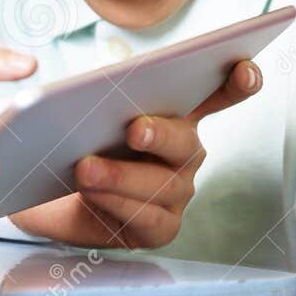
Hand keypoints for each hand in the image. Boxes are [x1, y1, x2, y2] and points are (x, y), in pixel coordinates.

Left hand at [9, 60, 262, 248]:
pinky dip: (117, 204)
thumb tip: (55, 72)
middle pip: (185, 141)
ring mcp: (177, 190)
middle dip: (160, 134)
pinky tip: (92, 195)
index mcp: (175, 114)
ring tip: (86, 168)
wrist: (52, 197)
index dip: (237, 82)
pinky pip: (147, 217)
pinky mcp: (161, 226)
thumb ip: (75, 87)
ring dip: (122, 175)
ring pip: (162, 184)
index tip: (243, 69)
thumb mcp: (74, 109)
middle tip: (133, 129)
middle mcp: (184, 151)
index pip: (216, 94)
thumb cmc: (72, 144)